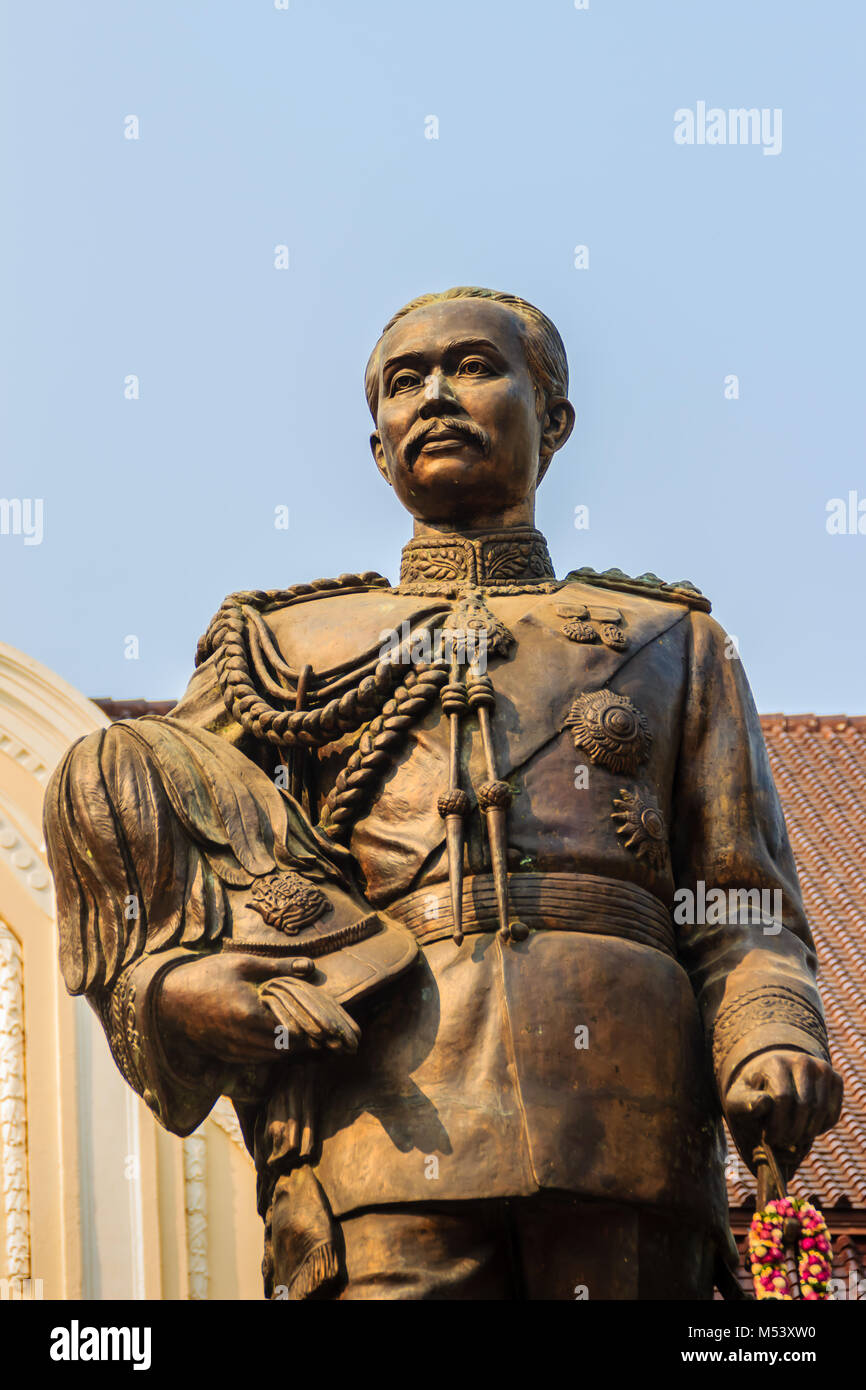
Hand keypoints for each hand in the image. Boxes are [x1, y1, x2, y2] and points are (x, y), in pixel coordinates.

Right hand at [157, 951, 360, 1066]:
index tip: (325, 1024)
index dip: (310, 1029)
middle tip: (319, 1030)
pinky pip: (256, 1058)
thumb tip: (310, 966)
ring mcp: (233, 1050)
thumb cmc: (206, 975)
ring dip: (288, 1047)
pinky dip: (270, 1050)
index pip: (292, 1031)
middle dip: (303, 1041)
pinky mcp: (225, 1055)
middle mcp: (243, 1039)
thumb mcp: (244, 964)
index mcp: (251, 1016)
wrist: (166, 999)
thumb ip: (279, 968)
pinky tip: (276, 1036)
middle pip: (286, 1049)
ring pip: (272, 1057)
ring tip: (302, 1032)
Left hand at [724, 1048, 842, 1169]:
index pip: (783, 1098)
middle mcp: (801, 1060)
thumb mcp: (739, 1098)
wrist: (772, 1074)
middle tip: (782, 1143)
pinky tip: (803, 1128)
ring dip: (807, 1133)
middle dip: (793, 1132)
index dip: (777, 1126)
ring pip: (821, 1111)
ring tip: (791, 1138)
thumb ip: (745, 1103)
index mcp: (775, 1063)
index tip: (768, 1138)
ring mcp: (821, 1068)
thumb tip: (763, 1103)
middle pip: (805, 1105)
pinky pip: (832, 1114)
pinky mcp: (835, 1079)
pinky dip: (820, 1129)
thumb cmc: (753, 1092)